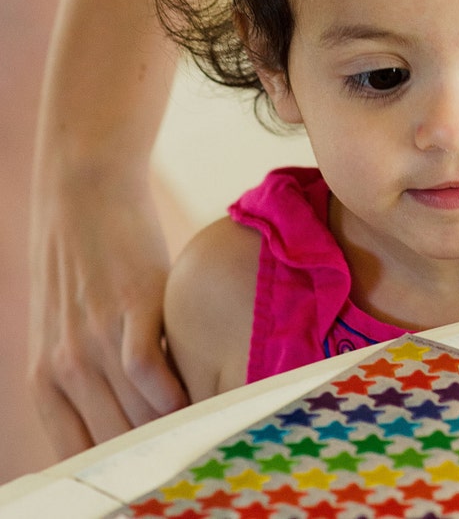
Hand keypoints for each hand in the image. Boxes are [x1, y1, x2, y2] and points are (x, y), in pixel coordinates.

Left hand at [28, 169, 188, 456]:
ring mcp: (95, 336)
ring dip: (175, 428)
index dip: (125, 476)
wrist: (83, 189)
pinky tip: (198, 388)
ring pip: (137, 415)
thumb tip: (142, 419)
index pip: (83, 458)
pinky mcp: (132, 303)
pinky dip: (176, 391)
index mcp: (44, 382)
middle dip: (158, 457)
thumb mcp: (67, 328)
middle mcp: (64, 367)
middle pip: (116, 444)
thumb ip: (89, 377)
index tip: (163, 474)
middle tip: (197, 454)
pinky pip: (149, 373)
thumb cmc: (85, 261)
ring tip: (209, 428)